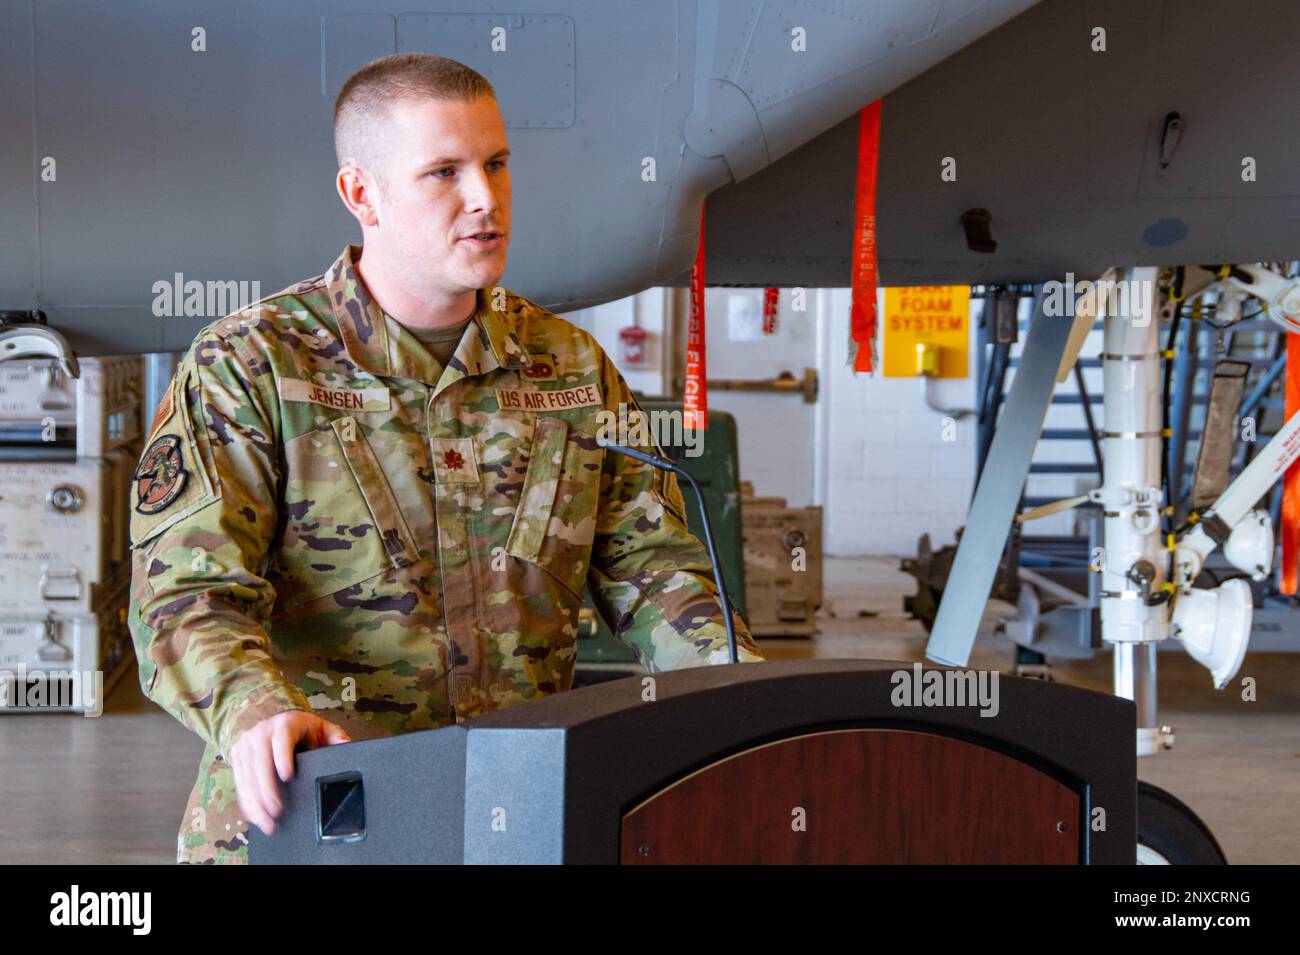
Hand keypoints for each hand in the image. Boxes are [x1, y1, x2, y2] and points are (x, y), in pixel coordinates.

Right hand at [228, 710, 350, 835]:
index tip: (287, 776)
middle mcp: (262, 731)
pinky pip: (239, 781)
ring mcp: (247, 743)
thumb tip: (346, 746)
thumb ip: (336, 737)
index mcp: (286, 723)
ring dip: (255, 801)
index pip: (282, 739)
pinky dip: (247, 801)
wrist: (278, 723)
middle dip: (267, 789)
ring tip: (267, 822)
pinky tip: (254, 816)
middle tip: (277, 811)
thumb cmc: (303, 729)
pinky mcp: (237, 755)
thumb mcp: (322, 728)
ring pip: (247, 775)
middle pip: (261, 762)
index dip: (282, 757)